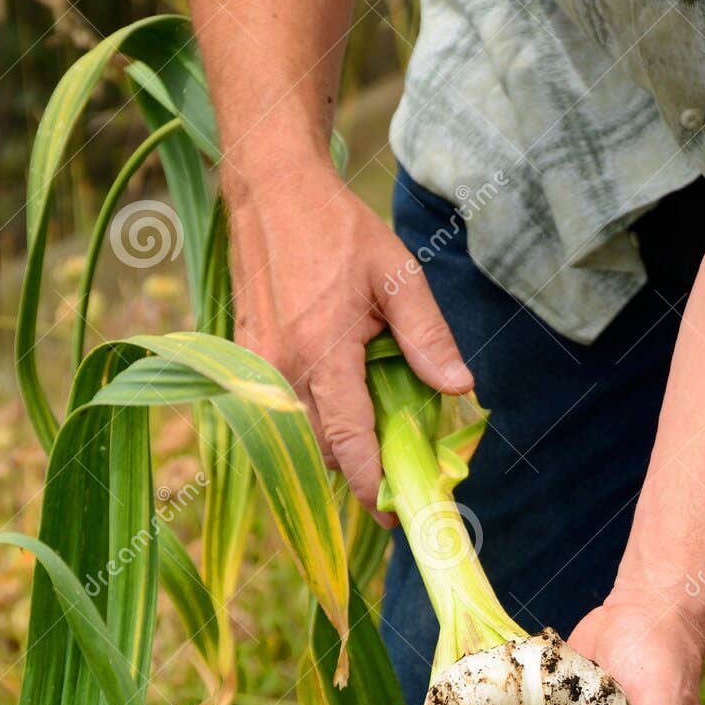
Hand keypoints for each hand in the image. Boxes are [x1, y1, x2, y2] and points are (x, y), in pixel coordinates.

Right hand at [224, 156, 471, 519]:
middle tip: (394, 480)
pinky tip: (334, 413)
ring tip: (367, 447)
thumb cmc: (338, 229)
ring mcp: (257, 368)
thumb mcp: (398, 275)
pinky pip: (276, 415)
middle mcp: (282, 369)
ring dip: (331, 450)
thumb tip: (460, 389)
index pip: (349, 441)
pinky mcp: (244, 362)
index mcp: (323, 351)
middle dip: (356, 472)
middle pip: (321, 450)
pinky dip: (307, 426)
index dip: (371, 484)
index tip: (395, 513)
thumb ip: (428, 336)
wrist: (271, 192)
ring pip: (296, 438)